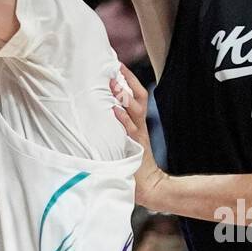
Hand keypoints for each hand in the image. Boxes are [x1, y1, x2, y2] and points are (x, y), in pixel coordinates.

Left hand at [109, 63, 167, 207]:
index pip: (137, 95)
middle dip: (128, 81)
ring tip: (111, 83)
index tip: (117, 63)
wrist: (149, 187)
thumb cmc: (133, 165)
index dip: (129, 79)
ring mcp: (139, 136)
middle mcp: (140, 126)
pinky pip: (130, 131)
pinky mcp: (135, 148)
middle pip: (139, 97)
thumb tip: (102, 112)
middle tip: (115, 66)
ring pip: (135, 110)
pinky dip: (122, 120)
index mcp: (138, 123)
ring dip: (123, 96)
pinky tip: (114, 110)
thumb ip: (118, 128)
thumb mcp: (124, 141)